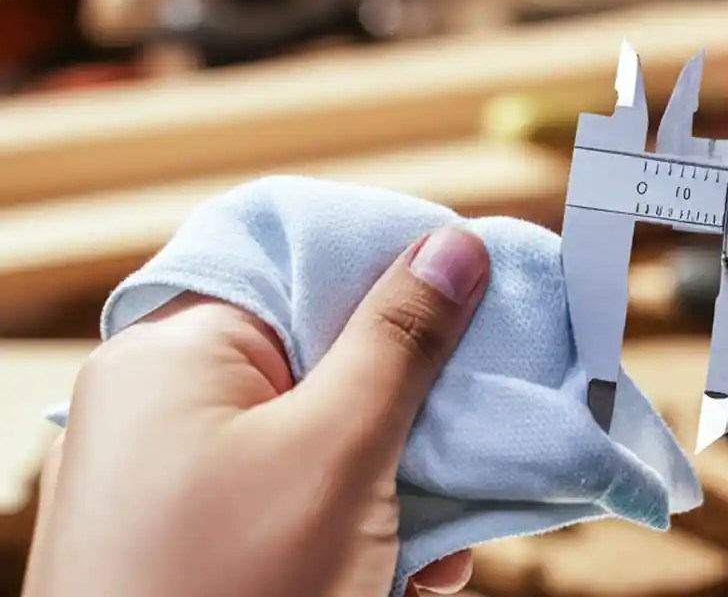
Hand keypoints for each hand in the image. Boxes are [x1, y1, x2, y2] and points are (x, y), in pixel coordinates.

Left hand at [22, 225, 490, 596]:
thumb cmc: (227, 592)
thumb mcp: (336, 453)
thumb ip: (400, 340)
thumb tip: (454, 245)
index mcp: (174, 354)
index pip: (300, 266)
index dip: (395, 274)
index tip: (480, 297)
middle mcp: (167, 406)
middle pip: (324, 359)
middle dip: (411, 408)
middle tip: (477, 434)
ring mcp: (181, 480)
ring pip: (325, 439)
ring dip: (400, 483)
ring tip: (438, 543)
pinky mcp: (204, 541)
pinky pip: (301, 501)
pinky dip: (362, 530)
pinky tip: (405, 575)